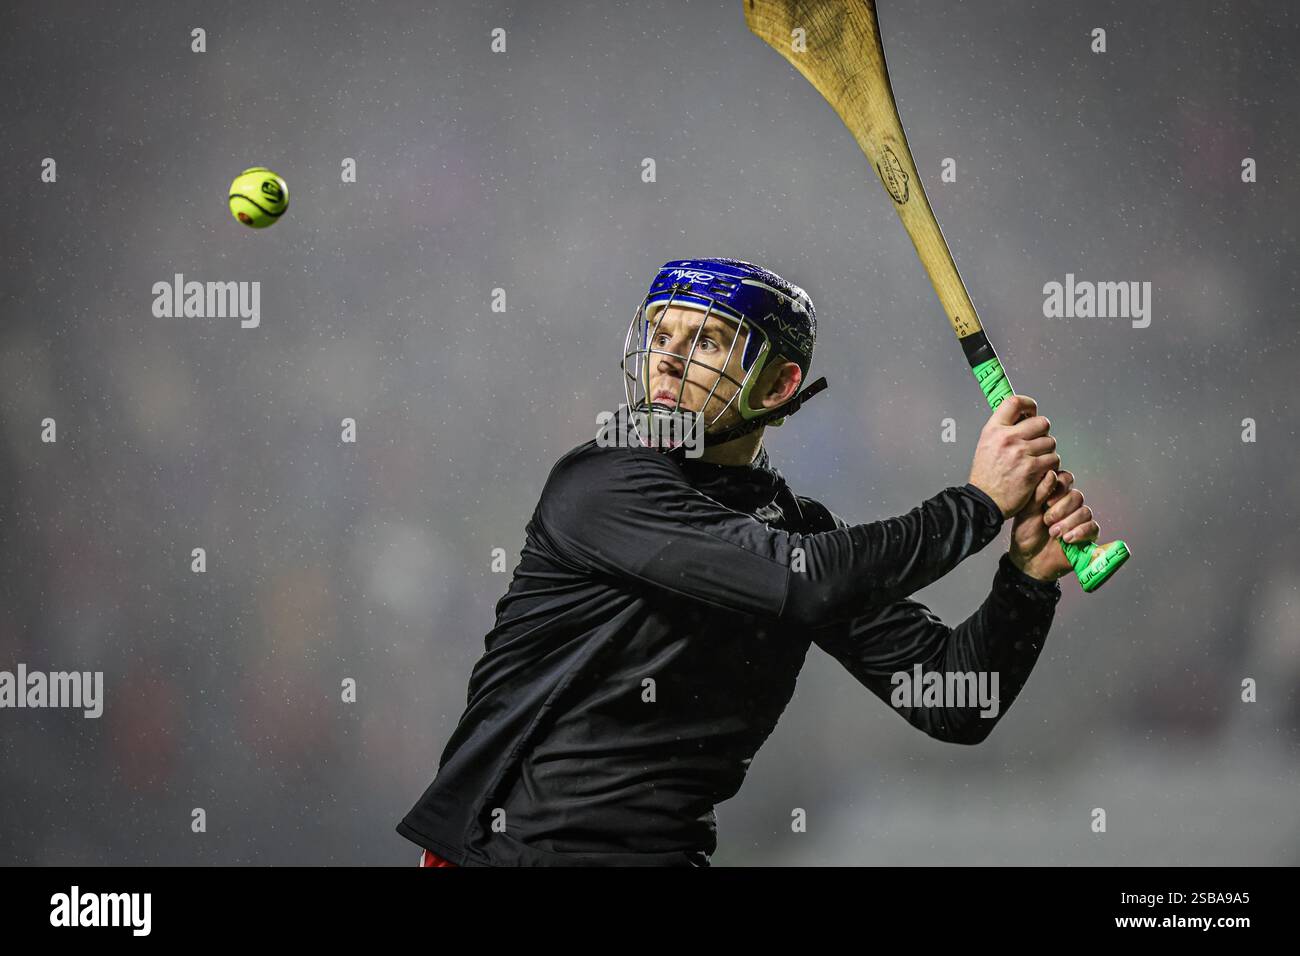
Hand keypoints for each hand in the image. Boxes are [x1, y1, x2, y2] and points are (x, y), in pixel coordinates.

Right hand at [967, 395, 1061, 517]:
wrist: (985, 502)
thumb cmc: (986, 476)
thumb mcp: (986, 445)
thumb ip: (1003, 430)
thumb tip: (1023, 417)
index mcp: (994, 430)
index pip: (1015, 402)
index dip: (1029, 404)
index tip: (1032, 410)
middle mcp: (1007, 438)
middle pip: (1041, 422)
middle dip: (1043, 432)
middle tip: (1036, 442)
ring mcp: (1021, 453)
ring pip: (1050, 442)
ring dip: (1047, 451)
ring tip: (1036, 460)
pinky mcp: (1033, 469)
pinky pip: (1053, 459)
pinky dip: (1050, 466)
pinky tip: (1039, 471)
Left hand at [1008, 469, 1099, 581]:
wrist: (1028, 560)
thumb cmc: (1025, 534)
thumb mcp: (1027, 511)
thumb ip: (1039, 493)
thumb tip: (1051, 473)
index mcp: (1053, 495)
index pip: (1066, 479)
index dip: (1060, 488)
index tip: (1047, 502)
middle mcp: (1068, 506)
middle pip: (1077, 496)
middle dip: (1061, 510)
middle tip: (1047, 521)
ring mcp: (1078, 520)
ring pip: (1085, 511)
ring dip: (1069, 523)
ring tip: (1054, 533)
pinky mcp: (1086, 536)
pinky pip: (1093, 527)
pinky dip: (1081, 532)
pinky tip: (1068, 539)